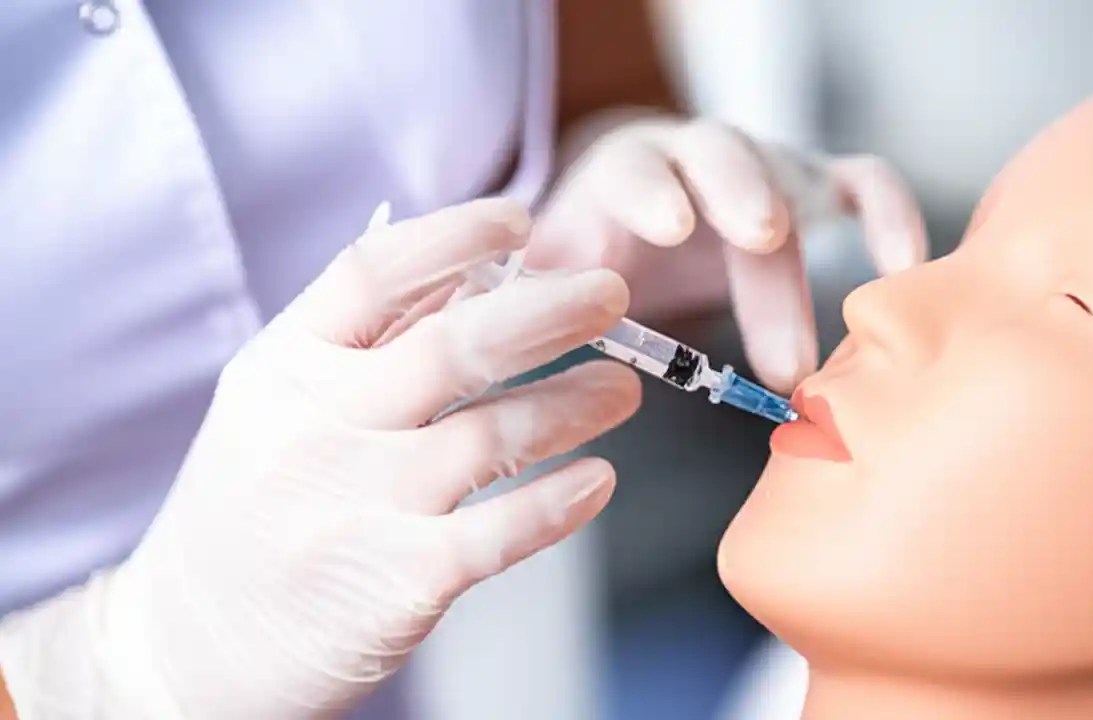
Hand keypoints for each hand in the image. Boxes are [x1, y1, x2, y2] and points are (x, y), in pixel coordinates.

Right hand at [0, 199, 639, 718]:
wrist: (191, 645)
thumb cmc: (256, 505)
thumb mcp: (280, 403)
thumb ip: (365, 338)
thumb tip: (472, 269)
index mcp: (285, 364)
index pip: (373, 272)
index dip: (455, 236)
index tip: (521, 221)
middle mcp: (314, 426)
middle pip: (451, 346)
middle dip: (549, 312)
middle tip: (612, 295)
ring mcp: (354, 506)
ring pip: (490, 437)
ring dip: (573, 404)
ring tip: (620, 389)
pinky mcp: (395, 583)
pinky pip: (499, 532)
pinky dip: (559, 502)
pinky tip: (597, 480)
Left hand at [529, 117, 927, 392]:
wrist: (640, 221)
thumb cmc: (594, 251)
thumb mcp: (550, 267)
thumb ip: (524, 288)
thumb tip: (487, 323)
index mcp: (625, 175)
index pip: (636, 166)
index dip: (654, 189)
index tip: (670, 227)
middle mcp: (700, 160)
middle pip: (728, 170)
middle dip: (748, 209)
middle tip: (764, 246)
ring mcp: (763, 170)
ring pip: (800, 184)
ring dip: (820, 246)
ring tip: (840, 320)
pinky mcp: (813, 188)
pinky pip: (864, 184)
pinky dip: (890, 214)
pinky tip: (904, 266)